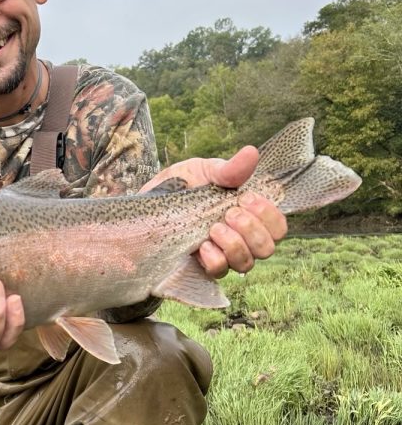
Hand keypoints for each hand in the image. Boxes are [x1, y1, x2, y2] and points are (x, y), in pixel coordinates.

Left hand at [141, 146, 287, 276]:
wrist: (146, 205)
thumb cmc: (180, 187)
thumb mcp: (203, 171)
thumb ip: (228, 170)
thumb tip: (251, 153)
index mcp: (249, 215)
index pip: (278, 227)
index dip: (269, 216)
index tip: (247, 198)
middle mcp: (241, 239)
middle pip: (267, 248)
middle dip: (252, 230)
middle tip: (230, 212)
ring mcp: (223, 256)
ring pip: (246, 263)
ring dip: (234, 244)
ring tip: (214, 228)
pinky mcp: (201, 269)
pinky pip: (219, 272)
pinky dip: (215, 259)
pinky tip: (202, 246)